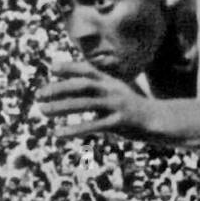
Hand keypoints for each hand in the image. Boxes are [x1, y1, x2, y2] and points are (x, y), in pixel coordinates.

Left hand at [36, 60, 157, 140]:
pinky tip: (59, 133)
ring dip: (61, 107)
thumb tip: (72, 85)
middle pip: (83, 85)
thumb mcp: (116, 93)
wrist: (159, 120)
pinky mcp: (120, 123)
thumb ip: (97, 88)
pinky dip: (75, 129)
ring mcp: (117, 105)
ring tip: (43, 111)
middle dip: (59, 88)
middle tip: (39, 95)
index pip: (88, 69)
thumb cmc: (132, 108)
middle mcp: (113, 90)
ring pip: (85, 104)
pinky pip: (94, 126)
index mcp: (111, 81)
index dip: (70, 67)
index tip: (52, 68)